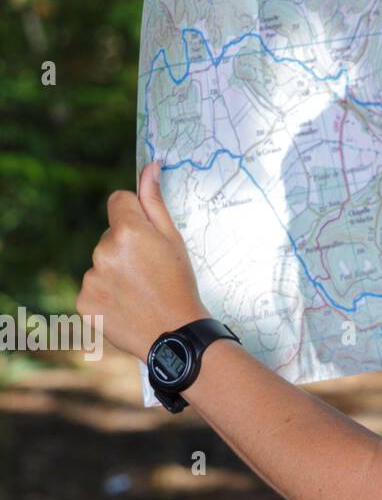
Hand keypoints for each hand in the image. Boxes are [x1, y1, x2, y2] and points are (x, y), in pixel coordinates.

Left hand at [78, 161, 209, 360]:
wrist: (175, 332)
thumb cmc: (180, 282)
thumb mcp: (174, 239)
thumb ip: (155, 201)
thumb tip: (150, 167)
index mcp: (127, 230)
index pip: (118, 201)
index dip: (134, 212)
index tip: (146, 231)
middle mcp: (103, 251)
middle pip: (110, 234)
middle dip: (127, 245)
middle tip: (151, 269)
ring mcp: (90, 278)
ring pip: (101, 262)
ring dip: (116, 270)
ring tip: (141, 290)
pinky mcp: (82, 302)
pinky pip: (93, 287)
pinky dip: (107, 293)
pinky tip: (128, 304)